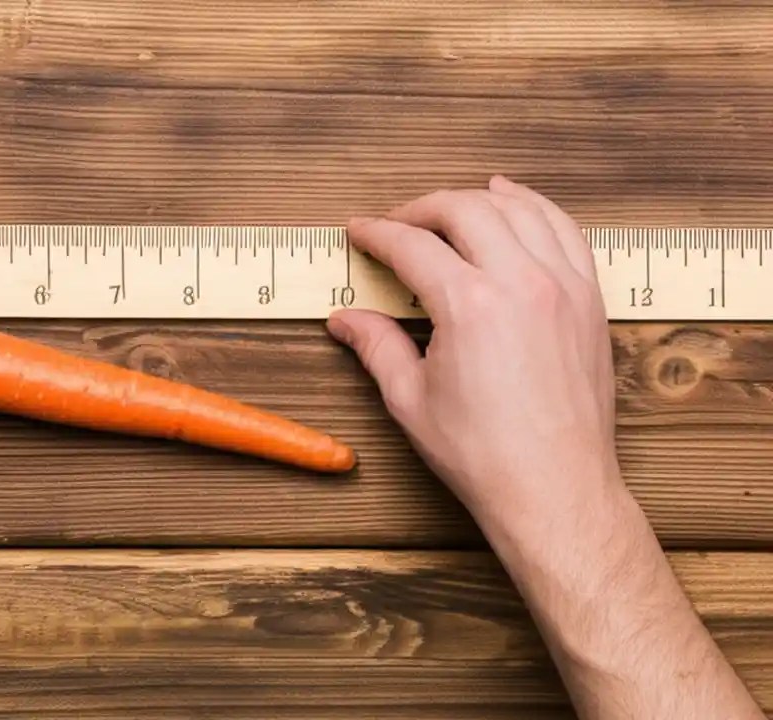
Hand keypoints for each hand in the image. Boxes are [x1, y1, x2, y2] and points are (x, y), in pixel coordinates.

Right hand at [327, 176, 619, 541]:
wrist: (554, 487)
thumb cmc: (483, 454)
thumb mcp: (410, 399)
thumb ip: (376, 346)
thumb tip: (345, 319)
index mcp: (469, 305)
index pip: (412, 245)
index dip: (378, 234)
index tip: (360, 231)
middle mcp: (521, 283)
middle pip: (465, 210)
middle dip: (422, 208)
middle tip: (396, 224)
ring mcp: (563, 286)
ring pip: (520, 210)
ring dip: (479, 198)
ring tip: (451, 203)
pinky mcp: (589, 300)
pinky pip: (565, 231)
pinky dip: (537, 209)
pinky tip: (517, 205)